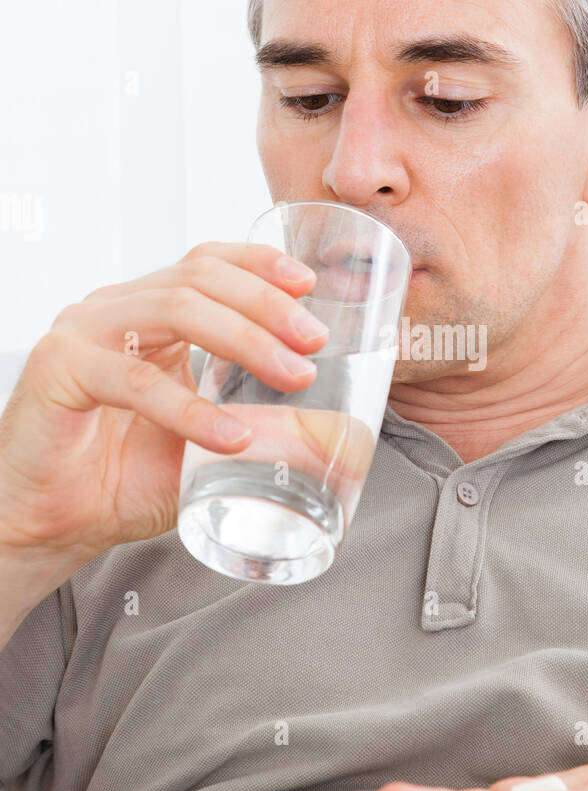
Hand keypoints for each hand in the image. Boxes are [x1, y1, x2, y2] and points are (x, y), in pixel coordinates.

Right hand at [0, 242, 327, 558]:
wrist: (47, 527)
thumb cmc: (119, 483)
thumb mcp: (207, 447)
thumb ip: (263, 431)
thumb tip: (338, 430)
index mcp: (146, 314)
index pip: (206, 264)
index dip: (259, 264)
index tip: (309, 285)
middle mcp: (114, 311)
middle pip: (199, 278)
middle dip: (267, 305)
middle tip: (313, 342)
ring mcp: (83, 334)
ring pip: (175, 311)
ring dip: (244, 340)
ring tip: (291, 377)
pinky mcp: (59, 371)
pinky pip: (136, 380)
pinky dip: (190, 409)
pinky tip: (232, 435)